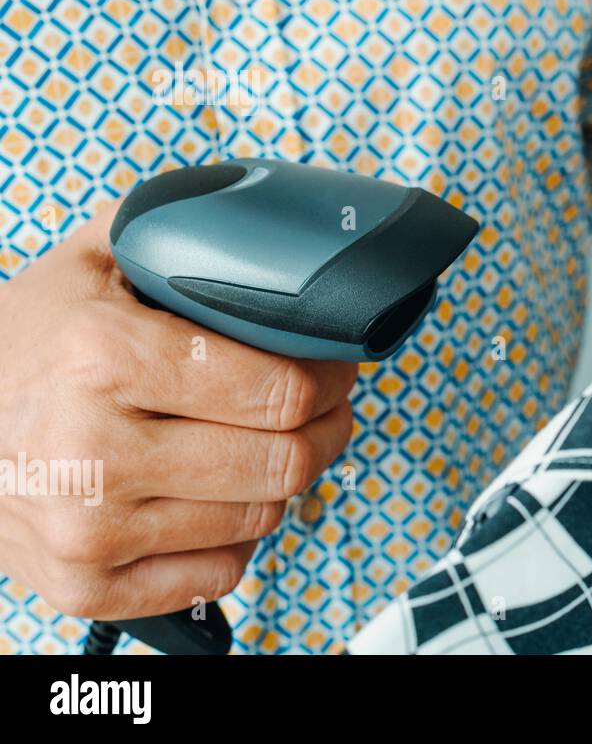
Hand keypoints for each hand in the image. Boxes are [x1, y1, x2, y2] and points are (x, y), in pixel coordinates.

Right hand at [0, 201, 357, 619]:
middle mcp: (94, 454)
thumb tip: (271, 231)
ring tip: (266, 443)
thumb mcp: (92, 263)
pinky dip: (237, 534)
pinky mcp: (86, 587)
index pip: (280, 392)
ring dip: (283, 480)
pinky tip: (216, 495)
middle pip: (284, 461)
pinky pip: (220, 573)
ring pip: (261, 518)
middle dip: (326, 428)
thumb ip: (180, 236)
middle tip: (324, 407)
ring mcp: (88, 531)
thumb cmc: (29, 343)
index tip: (335, 366)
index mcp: (104, 359)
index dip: (329, 378)